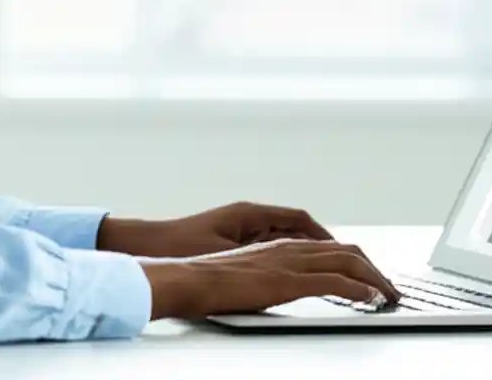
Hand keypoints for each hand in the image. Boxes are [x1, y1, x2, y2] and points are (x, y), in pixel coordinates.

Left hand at [97, 202, 333, 257]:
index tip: (343, 251)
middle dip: (320, 246)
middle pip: (295, 229)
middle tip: (343, 263)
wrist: (147, 245)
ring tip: (325, 271)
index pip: (299, 220)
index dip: (324, 235)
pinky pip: (267, 248)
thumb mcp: (226, 253)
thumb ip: (259, 257)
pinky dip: (284, 259)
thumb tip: (291, 262)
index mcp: (249, 214)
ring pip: (282, 239)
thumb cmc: (179, 245)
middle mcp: (247, 217)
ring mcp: (239, 229)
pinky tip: (291, 276)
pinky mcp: (230, 241)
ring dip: (304, 253)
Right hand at [140, 239, 402, 318]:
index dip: (356, 261)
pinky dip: (359, 289)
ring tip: (389, 294)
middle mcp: (290, 248)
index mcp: (280, 246)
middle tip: (389, 288)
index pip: (330, 249)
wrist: (191, 279)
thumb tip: (280, 289)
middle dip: (374, 269)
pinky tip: (371, 299)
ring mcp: (291, 263)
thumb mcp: (247, 274)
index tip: (370, 278)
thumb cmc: (209, 280)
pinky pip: (335, 282)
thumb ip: (268, 276)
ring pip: (348, 262)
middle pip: (347, 251)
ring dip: (375, 279)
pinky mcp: (288, 281)